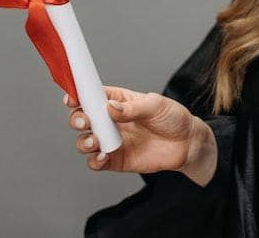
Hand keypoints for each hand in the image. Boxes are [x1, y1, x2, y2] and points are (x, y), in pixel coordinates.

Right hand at [66, 85, 218, 185]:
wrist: (187, 143)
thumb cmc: (172, 118)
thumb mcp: (156, 105)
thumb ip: (133, 108)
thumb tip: (111, 107)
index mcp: (117, 101)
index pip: (92, 96)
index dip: (79, 95)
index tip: (72, 98)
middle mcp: (110, 121)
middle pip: (82, 118)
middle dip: (77, 119)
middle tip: (85, 121)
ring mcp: (111, 140)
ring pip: (85, 141)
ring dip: (84, 141)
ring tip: (95, 142)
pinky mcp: (115, 159)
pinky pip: (96, 162)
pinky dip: (94, 161)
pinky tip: (103, 157)